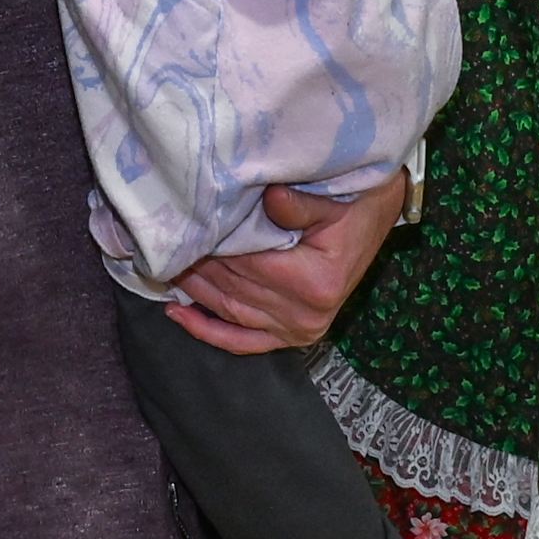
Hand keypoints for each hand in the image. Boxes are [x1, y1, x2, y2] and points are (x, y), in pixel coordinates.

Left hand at [169, 174, 408, 353]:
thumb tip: (269, 198)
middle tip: (160, 243)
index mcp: (314, 283)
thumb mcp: (331, 198)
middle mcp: (305, 315)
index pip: (246, 265)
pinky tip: (178, 315)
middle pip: (234, 288)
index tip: (180, 225)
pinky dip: (210, 331)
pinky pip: (244, 340)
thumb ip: (298, 204)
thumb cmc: (354, 203)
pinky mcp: (295, 335)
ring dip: (195, 292)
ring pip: (231, 311)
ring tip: (161, 267)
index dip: (212, 245)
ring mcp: (300, 329)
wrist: (378, 216)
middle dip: (196, 265)